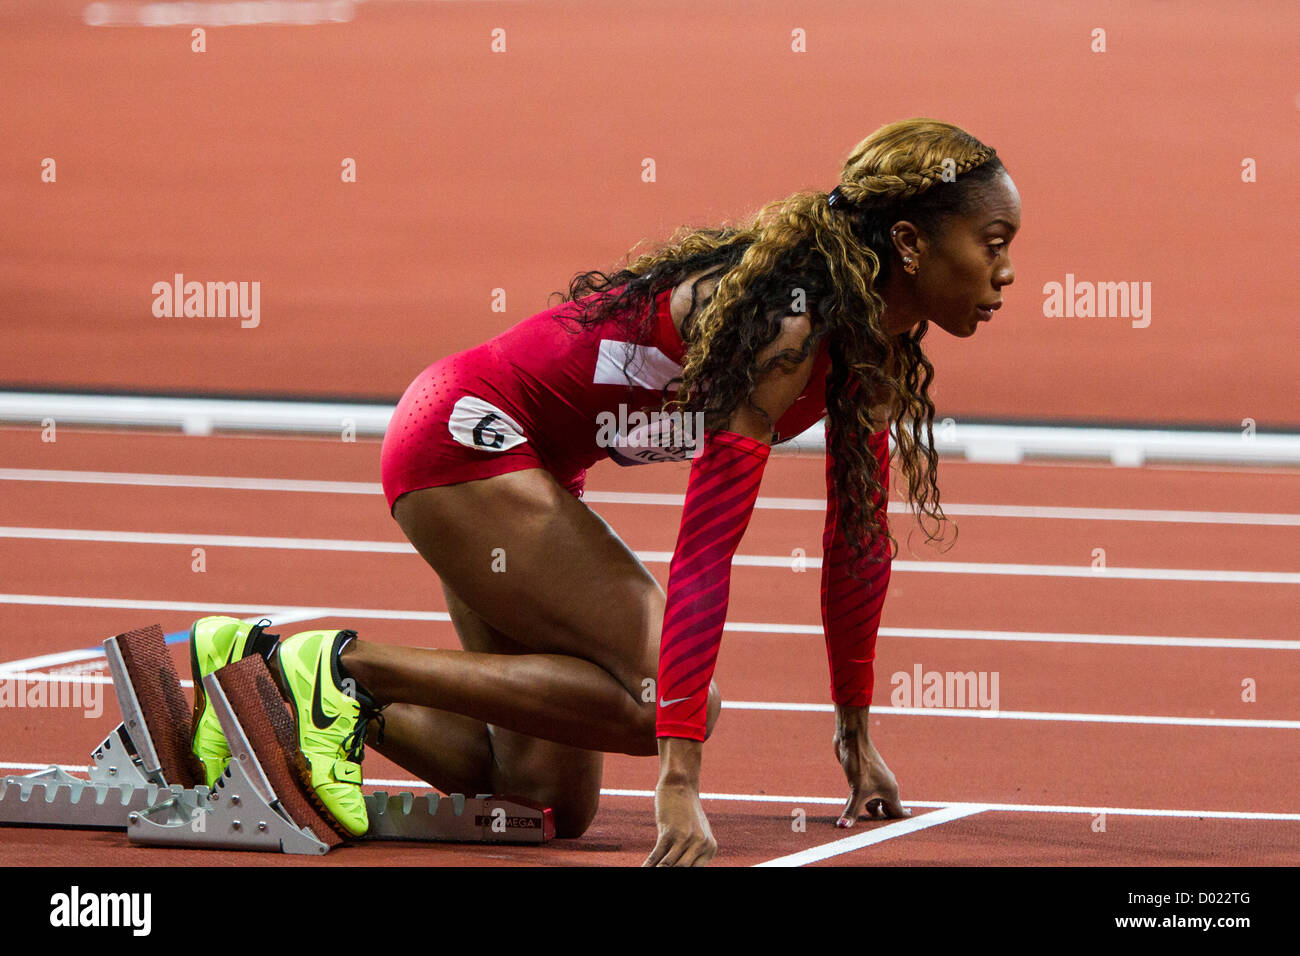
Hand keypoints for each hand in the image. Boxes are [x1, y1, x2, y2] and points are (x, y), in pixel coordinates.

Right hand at [643, 737, 715, 865]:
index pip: (693, 872)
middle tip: (655, 879)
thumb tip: (679, 867)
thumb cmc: (684, 810)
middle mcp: (702, 845)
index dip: (679, 877)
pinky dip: (648, 866)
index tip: (667, 877)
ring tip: (646, 875)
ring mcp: (687, 838)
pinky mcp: (671, 832)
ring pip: (669, 868)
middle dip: (667, 876)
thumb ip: (692, 852)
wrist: (680, 784)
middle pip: (682, 872)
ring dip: (655, 872)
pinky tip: (642, 871)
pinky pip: (657, 856)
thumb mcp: (695, 832)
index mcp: (710, 849)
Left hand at [832, 706, 909, 826]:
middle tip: (877, 833)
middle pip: (885, 808)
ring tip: (859, 823)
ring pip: (872, 801)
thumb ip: (852, 810)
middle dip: (880, 819)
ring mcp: (874, 780)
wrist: (852, 740)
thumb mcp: (856, 790)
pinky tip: (848, 806)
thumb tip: (843, 827)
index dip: (899, 823)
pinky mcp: (862, 776)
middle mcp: (885, 786)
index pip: (897, 812)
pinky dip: (857, 801)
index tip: (905, 831)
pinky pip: (862, 793)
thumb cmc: (860, 763)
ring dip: (866, 810)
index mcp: (890, 791)